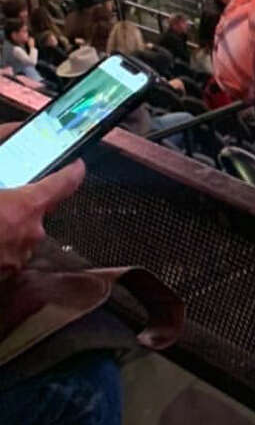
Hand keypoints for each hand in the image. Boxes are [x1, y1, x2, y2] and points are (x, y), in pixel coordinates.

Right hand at [0, 159, 83, 273]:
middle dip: (20, 202)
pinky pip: (9, 250)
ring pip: (21, 231)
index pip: (64, 183)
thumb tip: (7, 152)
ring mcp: (20, 255)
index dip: (73, 171)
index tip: (77, 165)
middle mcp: (31, 232)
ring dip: (8, 224)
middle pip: (37, 209)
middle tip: (2, 199)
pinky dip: (0, 243)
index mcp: (26, 206)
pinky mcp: (8, 272)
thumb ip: (1, 167)